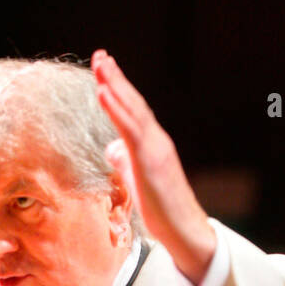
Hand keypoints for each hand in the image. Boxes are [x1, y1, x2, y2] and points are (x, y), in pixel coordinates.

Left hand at [91, 50, 215, 284]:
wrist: (184, 231)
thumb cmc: (162, 211)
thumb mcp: (136, 181)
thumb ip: (125, 161)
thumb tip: (111, 148)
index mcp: (152, 145)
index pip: (133, 111)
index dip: (118, 89)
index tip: (104, 69)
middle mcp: (156, 141)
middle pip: (133, 103)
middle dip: (116, 78)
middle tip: (100, 55)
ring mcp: (154, 149)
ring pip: (133, 110)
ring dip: (115, 85)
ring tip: (101, 65)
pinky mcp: (150, 161)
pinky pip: (131, 129)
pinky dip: (116, 108)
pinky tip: (104, 92)